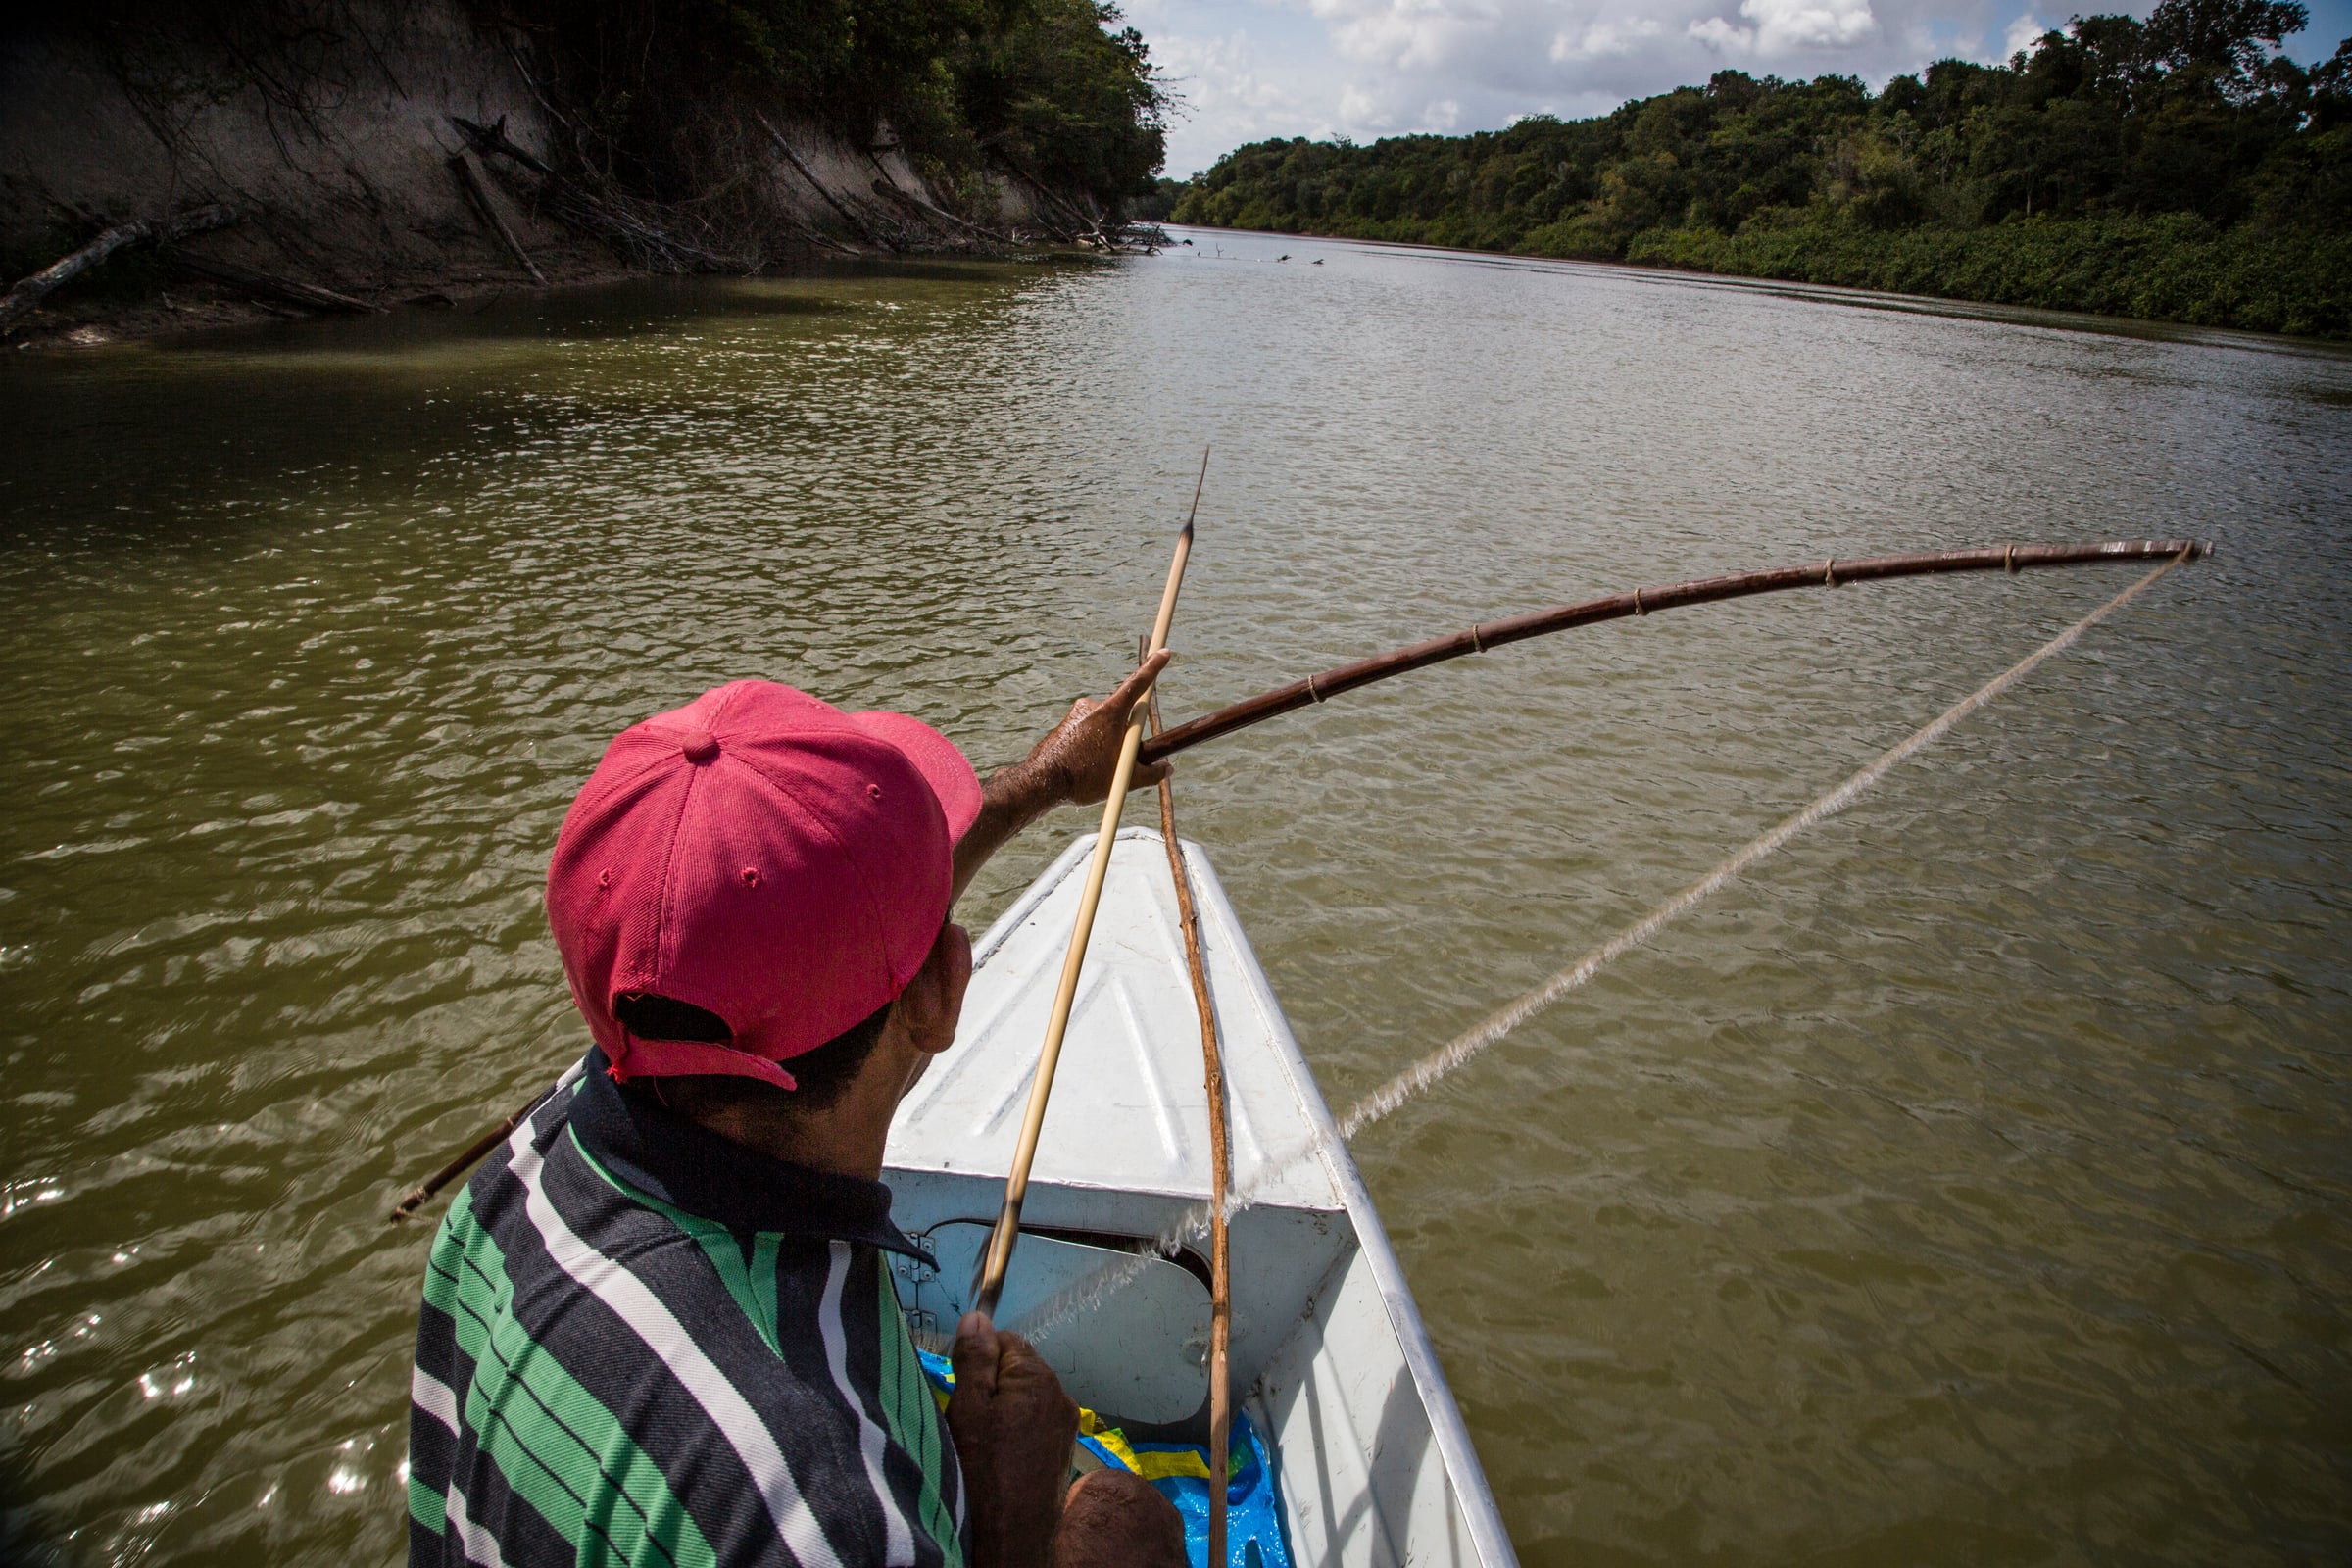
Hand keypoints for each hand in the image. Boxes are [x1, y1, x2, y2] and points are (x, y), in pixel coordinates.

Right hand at [947, 1311, 1079, 1567]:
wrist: (1010, 1539)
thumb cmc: (983, 1473)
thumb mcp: (968, 1409)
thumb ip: (974, 1360)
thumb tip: (976, 1318)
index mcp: (1039, 1379)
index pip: (1005, 1341)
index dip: (977, 1358)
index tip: (960, 1387)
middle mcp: (1060, 1396)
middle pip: (1017, 1369)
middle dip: (990, 1384)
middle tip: (967, 1418)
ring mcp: (1065, 1426)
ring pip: (1025, 1398)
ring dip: (1002, 1409)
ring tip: (980, 1442)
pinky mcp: (1062, 1452)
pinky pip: (1034, 1424)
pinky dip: (1014, 1431)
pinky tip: (997, 1457)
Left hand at [1020, 648, 1173, 805]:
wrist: (1041, 782)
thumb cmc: (1083, 778)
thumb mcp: (1124, 779)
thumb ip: (1151, 773)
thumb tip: (1167, 768)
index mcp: (1110, 713)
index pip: (1138, 684)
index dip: (1153, 667)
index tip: (1164, 652)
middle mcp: (1093, 706)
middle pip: (1123, 715)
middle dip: (1127, 736)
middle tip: (1119, 763)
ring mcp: (1078, 713)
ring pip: (1105, 726)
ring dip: (1108, 744)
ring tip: (1095, 770)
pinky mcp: (1067, 723)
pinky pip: (1088, 732)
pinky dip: (1092, 747)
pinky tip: (1083, 767)